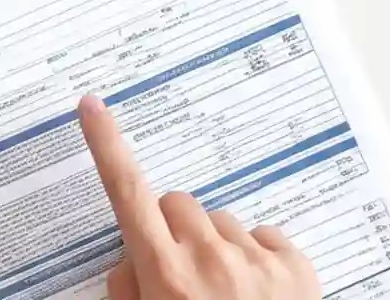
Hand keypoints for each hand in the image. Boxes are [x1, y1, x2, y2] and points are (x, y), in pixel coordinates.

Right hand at [78, 95, 320, 299]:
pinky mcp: (296, 269)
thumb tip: (132, 261)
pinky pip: (265, 236)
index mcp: (164, 275)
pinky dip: (255, 256)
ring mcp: (256, 262)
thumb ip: (128, 290)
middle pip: (175, 202)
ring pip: (221, 220)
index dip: (106, 145)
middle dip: (169, 225)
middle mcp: (209, 258)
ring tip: (220, 292)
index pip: (126, 193)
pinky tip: (254, 293)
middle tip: (174, 267)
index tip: (93, 108)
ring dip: (214, 244)